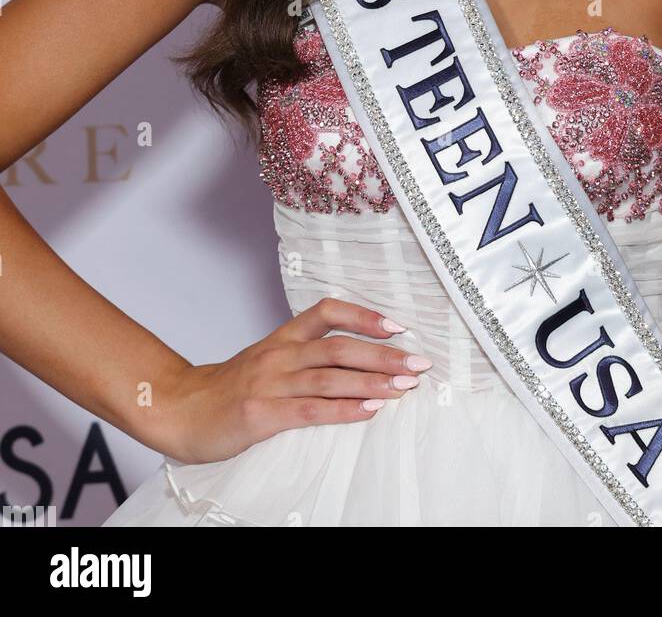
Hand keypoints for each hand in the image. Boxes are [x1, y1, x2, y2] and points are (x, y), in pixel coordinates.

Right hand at [159, 297, 431, 464]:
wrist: (179, 409)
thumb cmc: (228, 390)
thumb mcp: (267, 362)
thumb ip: (304, 358)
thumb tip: (357, 363)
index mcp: (283, 337)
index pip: (328, 312)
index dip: (365, 316)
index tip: (398, 326)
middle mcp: (280, 354)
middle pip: (340, 346)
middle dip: (384, 354)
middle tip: (418, 363)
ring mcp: (270, 382)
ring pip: (331, 377)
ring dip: (373, 381)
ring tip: (404, 387)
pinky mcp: (262, 413)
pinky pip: (311, 410)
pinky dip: (344, 409)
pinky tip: (369, 410)